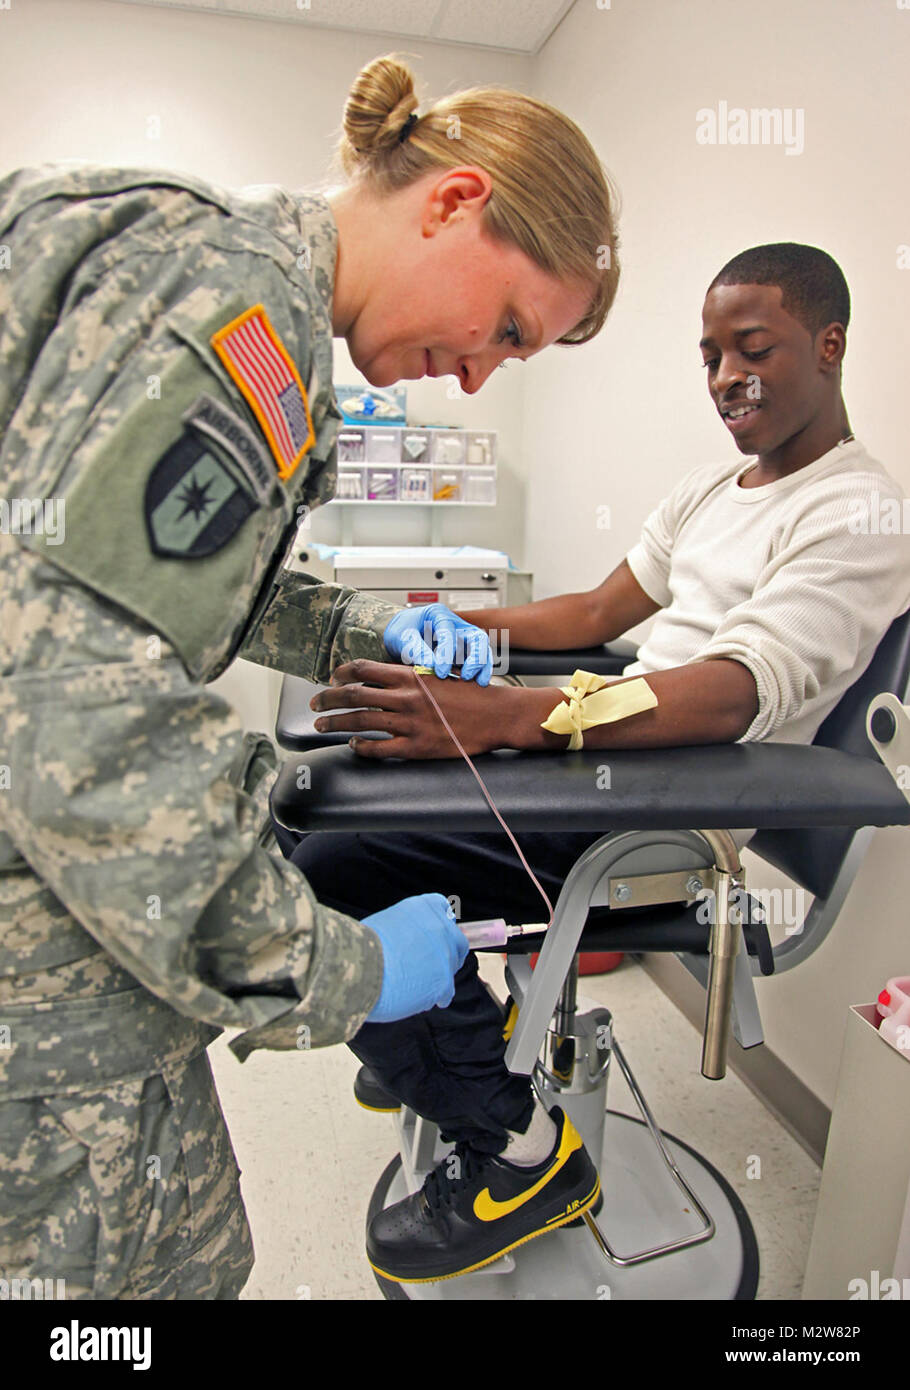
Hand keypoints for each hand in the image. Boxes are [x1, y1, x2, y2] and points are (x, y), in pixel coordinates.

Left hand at [311, 659, 504, 758]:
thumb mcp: (438, 675)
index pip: (364, 670)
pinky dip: (361, 746)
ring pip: (360, 721)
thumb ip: (411, 676)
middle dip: (327, 699)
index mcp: (410, 676)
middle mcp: (406, 698)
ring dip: (336, 723)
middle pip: (353, 695)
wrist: (497, 715)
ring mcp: (410, 723)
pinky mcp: (416, 746)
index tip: (331, 679)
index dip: (342, 674)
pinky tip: (354, 744)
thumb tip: (386, 678)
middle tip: (315, 704)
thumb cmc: (472, 694)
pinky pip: (379, 748)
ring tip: (322, 726)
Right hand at [362, 893, 469, 1021]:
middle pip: (457, 941)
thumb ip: (406, 929)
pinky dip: (437, 996)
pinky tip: (424, 1000)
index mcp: (422, 907)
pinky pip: (446, 992)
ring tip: (417, 985)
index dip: (440, 924)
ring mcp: (444, 955)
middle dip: (449, 953)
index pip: (442, 908)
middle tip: (434, 965)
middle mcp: (439, 927)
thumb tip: (411, 943)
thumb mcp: (384, 923)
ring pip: (450, 968)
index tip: (434, 935)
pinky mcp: (443, 982)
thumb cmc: (360, 947)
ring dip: (438, 977)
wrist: (355, 965)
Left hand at [382, 604, 492, 683]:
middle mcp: (456, 625)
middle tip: (466, 676)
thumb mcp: (401, 637)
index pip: (449, 633)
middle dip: (476, 658)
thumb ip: (415, 649)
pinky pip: (478, 660)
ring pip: (483, 649)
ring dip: (483, 666)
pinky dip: (479, 671)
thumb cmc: (402, 631)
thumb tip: (430, 665)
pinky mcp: (464, 651)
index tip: (440, 672)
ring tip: (479, 683)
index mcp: (438, 615)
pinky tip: (476, 685)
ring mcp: (463, 638)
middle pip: (477, 637)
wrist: (402, 635)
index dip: (446, 653)